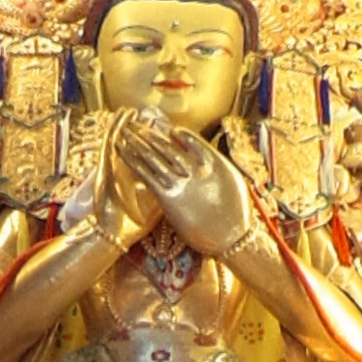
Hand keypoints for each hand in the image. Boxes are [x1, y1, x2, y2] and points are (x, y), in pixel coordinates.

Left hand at [119, 110, 257, 256]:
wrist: (231, 237)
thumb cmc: (236, 213)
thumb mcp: (233, 181)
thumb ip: (218, 165)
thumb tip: (204, 157)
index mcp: (212, 162)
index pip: (190, 141)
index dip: (176, 135)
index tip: (167, 129)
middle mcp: (194, 168)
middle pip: (167, 146)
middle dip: (150, 134)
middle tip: (136, 124)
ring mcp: (180, 183)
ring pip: (154, 156)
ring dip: (138, 143)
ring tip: (126, 132)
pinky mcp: (168, 198)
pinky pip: (147, 175)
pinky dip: (134, 161)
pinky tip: (125, 152)